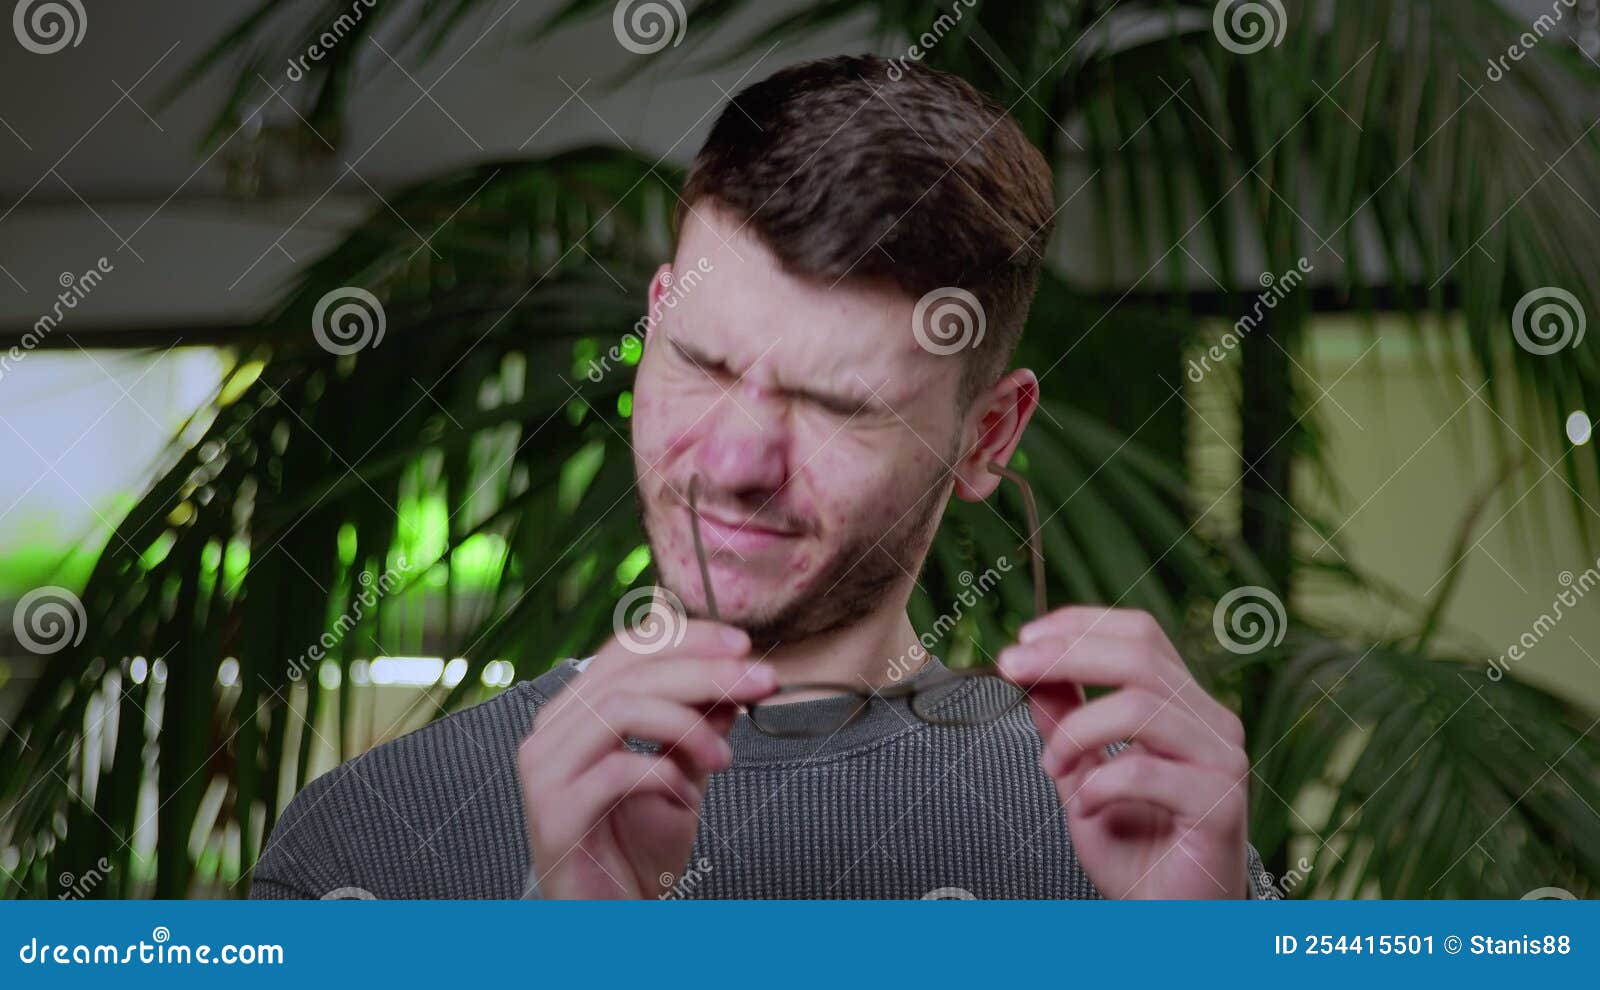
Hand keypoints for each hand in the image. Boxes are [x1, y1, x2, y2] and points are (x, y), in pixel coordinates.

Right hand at [518, 620, 775, 897]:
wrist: (606, 918)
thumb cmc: (637, 846)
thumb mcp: (684, 775)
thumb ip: (701, 727)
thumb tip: (736, 682)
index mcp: (576, 709)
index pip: (628, 649)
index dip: (687, 638)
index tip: (744, 646)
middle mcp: (552, 730)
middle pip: (629, 674)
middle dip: (704, 672)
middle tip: (758, 682)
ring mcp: (546, 768)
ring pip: (620, 710)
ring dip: (687, 724)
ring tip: (725, 757)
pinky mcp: (554, 810)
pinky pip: (616, 770)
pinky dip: (663, 774)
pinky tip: (688, 794)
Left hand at [998, 606, 1250, 898]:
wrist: (1172, 920)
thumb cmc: (1135, 850)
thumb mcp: (1080, 774)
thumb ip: (1062, 721)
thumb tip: (1030, 668)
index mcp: (1183, 705)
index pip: (1140, 634)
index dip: (1079, 625)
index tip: (1022, 639)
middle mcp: (1211, 722)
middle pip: (1140, 656)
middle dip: (1065, 654)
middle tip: (1011, 668)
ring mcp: (1221, 760)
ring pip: (1140, 707)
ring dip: (1076, 730)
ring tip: (1050, 765)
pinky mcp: (1220, 804)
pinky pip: (1147, 771)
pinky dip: (1100, 784)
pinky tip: (1085, 805)